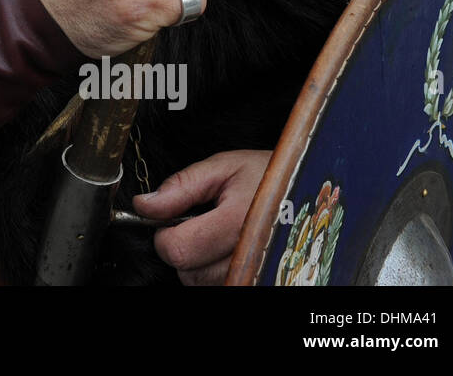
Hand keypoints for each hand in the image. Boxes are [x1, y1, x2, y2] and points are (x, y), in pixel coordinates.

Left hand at [133, 149, 271, 284]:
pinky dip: (215, 271)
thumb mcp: (224, 166)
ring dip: (200, 262)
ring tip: (218, 235)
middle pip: (188, 272)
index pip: (178, 250)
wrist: (308, 190)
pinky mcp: (261, 283)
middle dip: (183, 248)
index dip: (165, 234)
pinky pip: (220, 286)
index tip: (172, 220)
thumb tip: (144, 206)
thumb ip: (182, 186)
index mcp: (238, 222)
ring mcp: (259, 274)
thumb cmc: (267, 175)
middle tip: (200, 224)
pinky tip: (226, 249)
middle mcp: (251, 255)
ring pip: (202, 283)